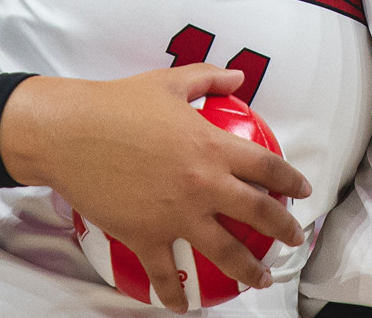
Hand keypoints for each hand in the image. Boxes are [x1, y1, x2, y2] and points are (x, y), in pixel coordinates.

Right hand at [0, 66, 311, 312]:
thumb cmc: (117, 104)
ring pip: (225, 251)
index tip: (302, 191)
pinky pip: (164, 273)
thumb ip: (209, 79)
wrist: (69, 134)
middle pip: (258, 212)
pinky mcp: (145, 235)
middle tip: (293, 239)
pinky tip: (181, 306)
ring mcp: (176, 214)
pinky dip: (174, 294)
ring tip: (261, 279)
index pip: (267, 167)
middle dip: (283, 229)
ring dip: (249, 269)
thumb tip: (237, 76)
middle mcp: (203, 184)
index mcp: (213, 146)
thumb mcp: (170, 82)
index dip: (290, 180)